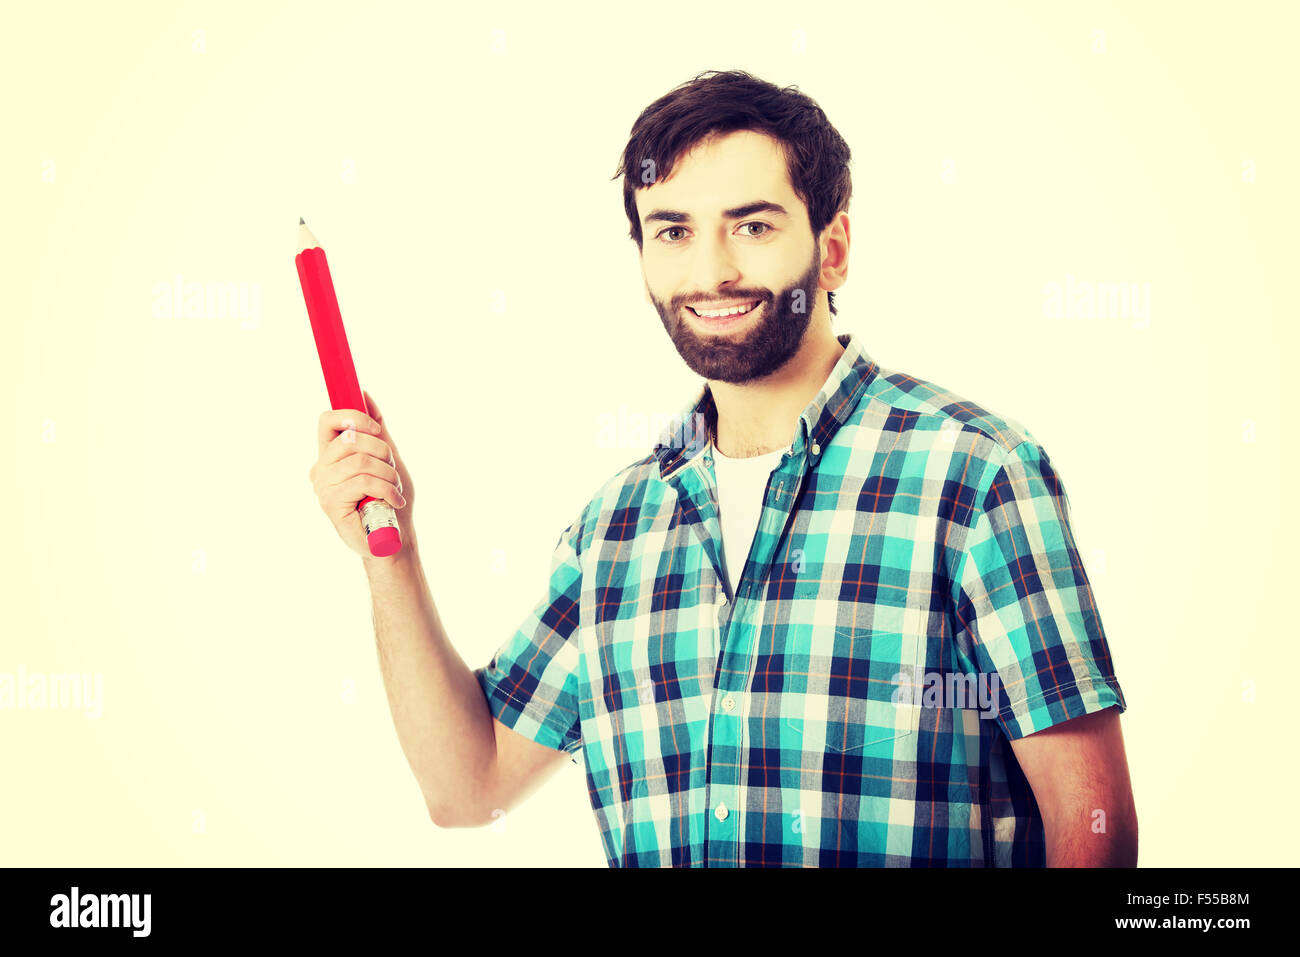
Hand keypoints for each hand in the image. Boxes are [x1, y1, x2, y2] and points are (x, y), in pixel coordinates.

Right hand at [308, 390, 413, 557]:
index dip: (353, 416)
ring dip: (389, 473)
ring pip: (361, 461)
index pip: (327, 421)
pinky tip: (395, 500)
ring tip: (396, 488)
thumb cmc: (389, 499)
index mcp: (330, 455)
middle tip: (392, 468)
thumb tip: (364, 395)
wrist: (394, 538)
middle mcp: (321, 469)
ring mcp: (323, 488)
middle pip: (350, 439)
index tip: (376, 429)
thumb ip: (375, 428)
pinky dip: (388, 489)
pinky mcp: (331, 505)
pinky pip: (363, 482)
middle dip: (382, 450)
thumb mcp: (386, 458)